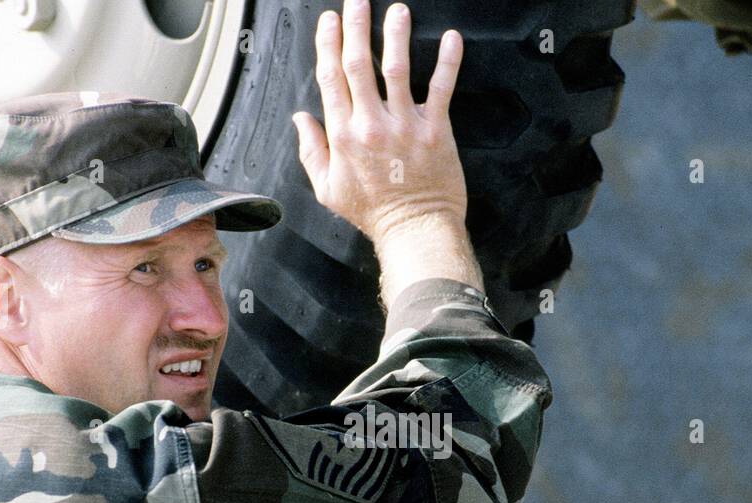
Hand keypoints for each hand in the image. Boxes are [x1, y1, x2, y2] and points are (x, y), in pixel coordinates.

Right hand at [292, 0, 467, 245]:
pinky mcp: (435, 130)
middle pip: (359, 64)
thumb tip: (300, 119)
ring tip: (396, 10)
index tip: (329, 21)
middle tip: (356, 1)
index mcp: (343, 135)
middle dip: (356, 27)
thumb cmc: (374, 213)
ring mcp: (404, 126)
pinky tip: (450, 38)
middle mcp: (371, 125)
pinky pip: (441, 88)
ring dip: (395, 34)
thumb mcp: (328, 189)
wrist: (414, 230)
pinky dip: (447, 62)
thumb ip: (311, 150)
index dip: (329, 44)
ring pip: (397, 69)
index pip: (331, 78)